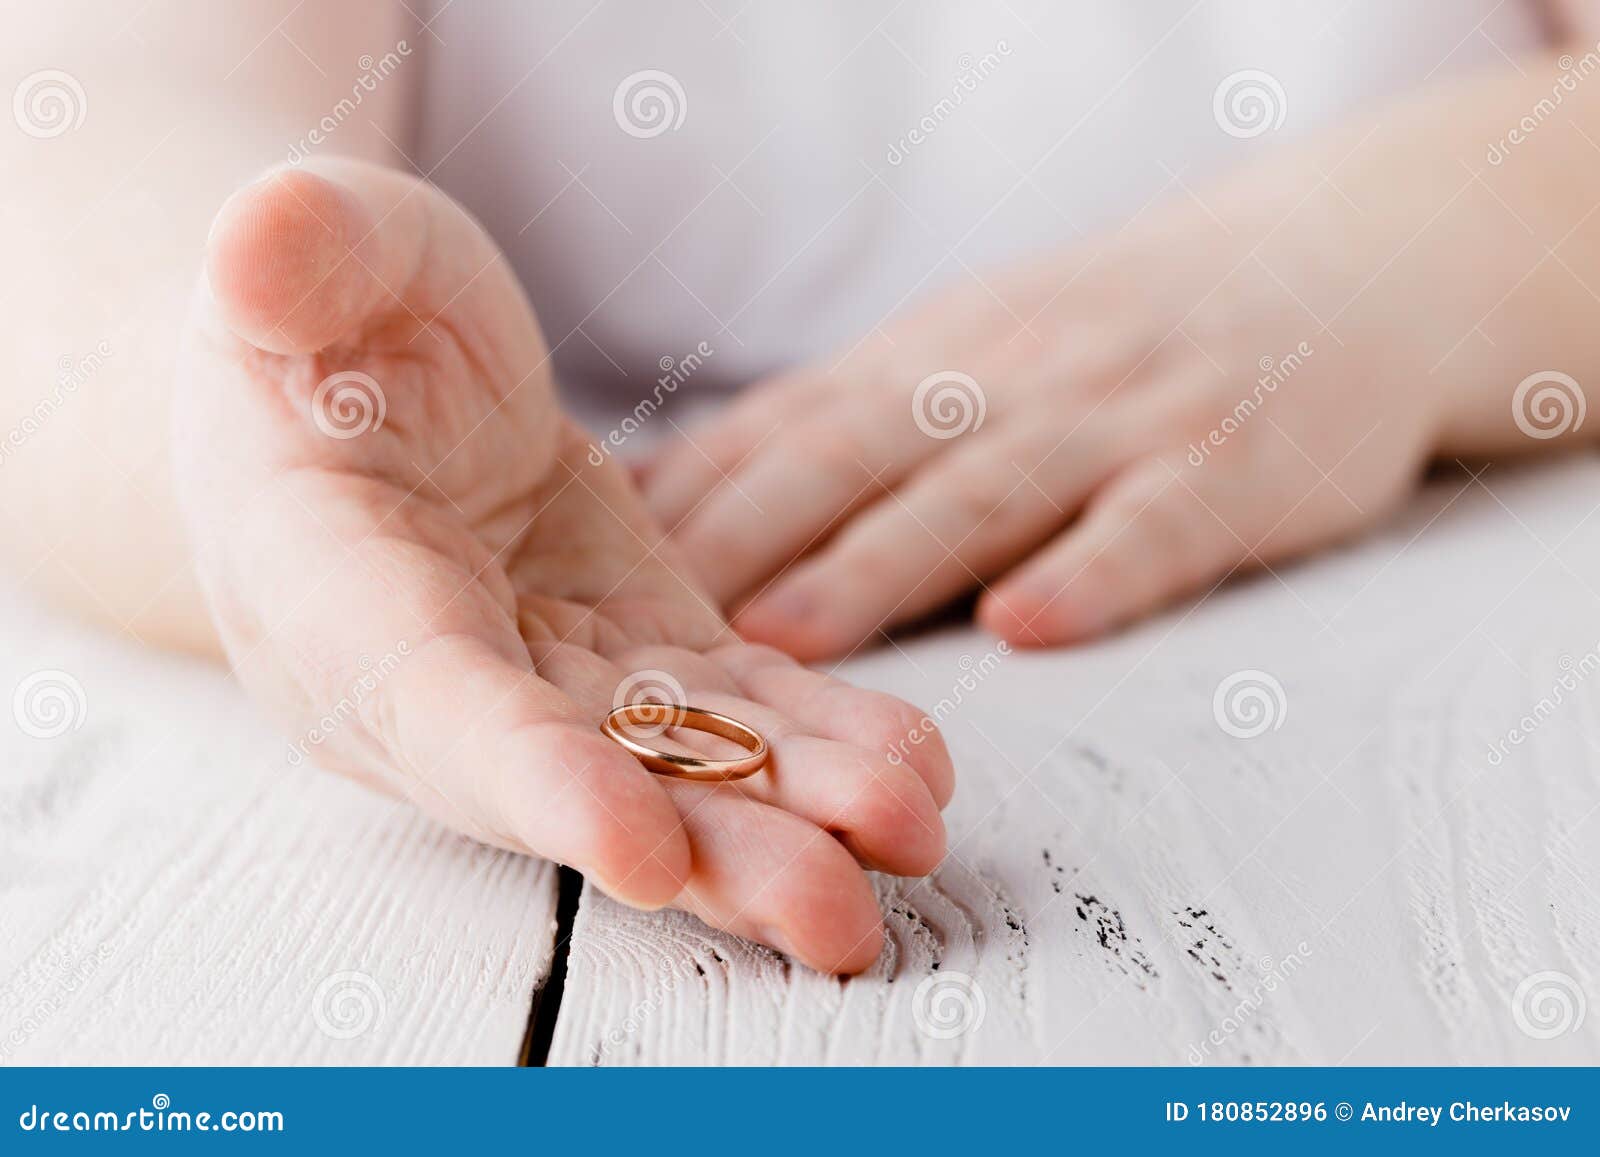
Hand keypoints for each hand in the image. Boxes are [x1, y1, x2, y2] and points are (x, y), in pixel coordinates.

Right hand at [174, 160, 950, 972]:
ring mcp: (543, 675)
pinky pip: (725, 709)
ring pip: (667, 766)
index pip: (431, 700)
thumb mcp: (305, 255)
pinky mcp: (627, 649)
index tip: (637, 849)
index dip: (531, 779)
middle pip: (578, 783)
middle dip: (707, 851)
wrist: (358, 379)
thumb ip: (296, 257)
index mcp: (329, 586)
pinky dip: (812, 741)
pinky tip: (908, 768)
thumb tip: (261, 243)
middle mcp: (435, 677)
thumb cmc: (320, 315)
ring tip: (909, 837)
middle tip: (834, 917)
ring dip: (788, 817)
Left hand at [642, 180, 1446, 658]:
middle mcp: (1001, 380)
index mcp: (926, 362)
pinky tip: (1034, 623)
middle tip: (637, 630)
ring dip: (880, 566)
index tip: (572, 577)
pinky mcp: (1230, 462)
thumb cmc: (1110, 337)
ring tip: (792, 637)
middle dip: (740, 542)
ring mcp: (1116, 416)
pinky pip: (1156, 522)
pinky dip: (1093, 573)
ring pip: (983, 493)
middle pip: (852, 459)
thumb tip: (679, 504)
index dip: (677, 508)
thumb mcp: (960, 357)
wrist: (1326, 267)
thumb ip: (837, 431)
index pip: (779, 432)